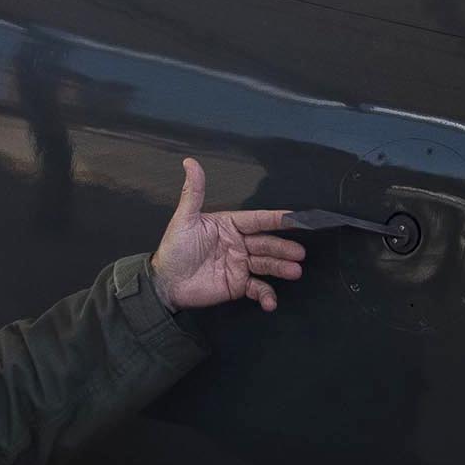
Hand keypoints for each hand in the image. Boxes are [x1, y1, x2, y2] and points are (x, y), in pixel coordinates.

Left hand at [149, 158, 305, 313]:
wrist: (165, 282)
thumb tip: (190, 162)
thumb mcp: (184, 219)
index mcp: (229, 226)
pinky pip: (257, 288)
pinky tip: (270, 301)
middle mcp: (238, 244)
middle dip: (284, 248)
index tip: (295, 218)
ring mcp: (240, 265)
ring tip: (294, 271)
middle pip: (266, 243)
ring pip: (266, 264)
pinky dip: (266, 295)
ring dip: (281, 268)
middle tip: (299, 252)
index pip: (257, 220)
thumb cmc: (174, 249)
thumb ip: (193, 192)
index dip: (276, 219)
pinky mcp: (238, 285)